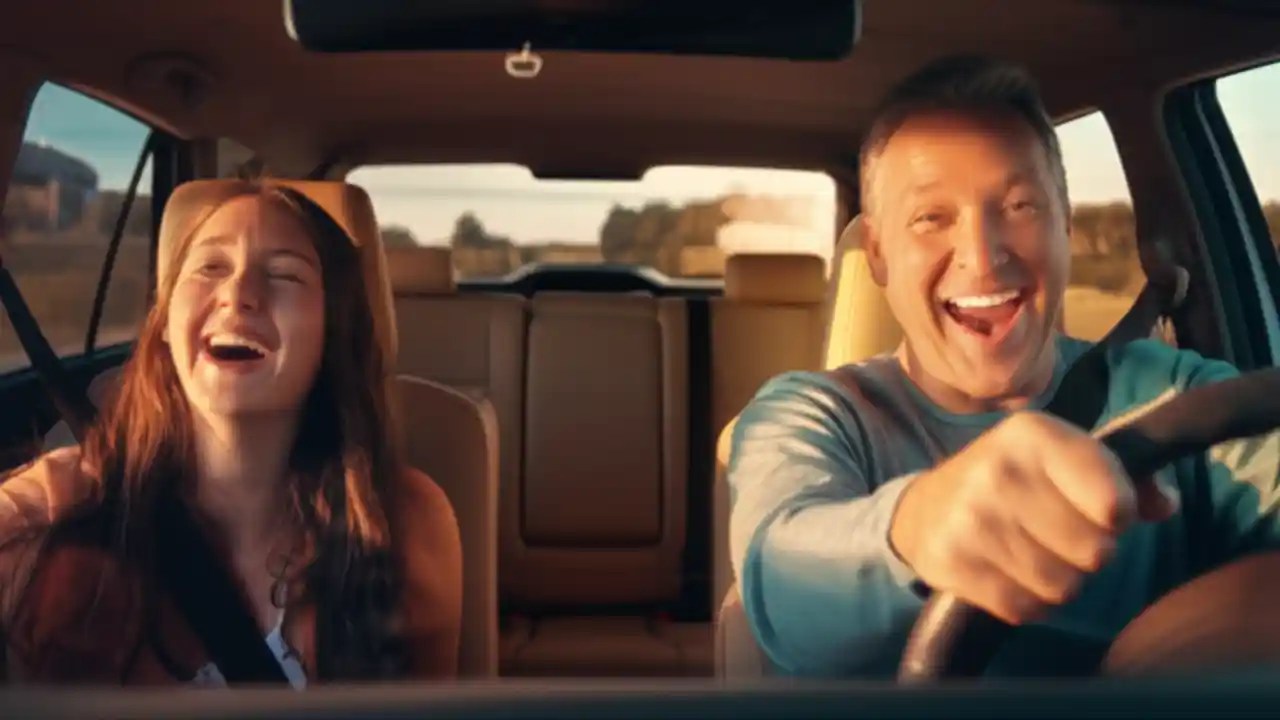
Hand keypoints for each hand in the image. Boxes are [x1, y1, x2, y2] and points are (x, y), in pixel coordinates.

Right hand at [889, 412, 1179, 623]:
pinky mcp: (951, 562)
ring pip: (1062, 587)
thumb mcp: (1064, 459)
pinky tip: (1010, 574)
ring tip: (1037, 555)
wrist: (925, 509)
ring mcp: (970, 520)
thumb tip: (1165, 506)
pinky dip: (1027, 601)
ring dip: (1060, 580)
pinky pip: (1024, 608)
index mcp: (1034, 435)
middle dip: (1089, 553)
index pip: (1113, 503)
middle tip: (1062, 536)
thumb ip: (1127, 477)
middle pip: (1095, 553)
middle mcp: (998, 471)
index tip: (1101, 510)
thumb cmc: (1016, 481)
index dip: (1118, 516)